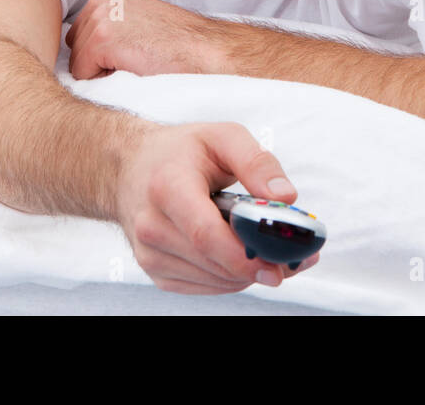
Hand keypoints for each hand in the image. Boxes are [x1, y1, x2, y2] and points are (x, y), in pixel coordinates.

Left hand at [65, 0, 220, 79]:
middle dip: (99, 63)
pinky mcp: (101, 40)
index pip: (81, 35)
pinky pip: (84, 77)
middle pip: (75, 49)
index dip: (103, 55)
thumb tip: (78, 52)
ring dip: (103, 73)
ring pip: (78, 65)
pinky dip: (105, 83)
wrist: (206, 53)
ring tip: (137, 63)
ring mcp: (99, 19)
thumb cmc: (178, 46)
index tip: (132, 51)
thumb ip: (111, 25)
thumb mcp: (139, 22)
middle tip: (136, 59)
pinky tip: (134, 69)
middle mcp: (100, 0)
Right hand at [114, 121, 321, 294]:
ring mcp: (150, 253)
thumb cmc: (179, 152)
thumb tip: (286, 198)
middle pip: (213, 262)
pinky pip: (205, 286)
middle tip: (296, 259)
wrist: (128, 167)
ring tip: (276, 254)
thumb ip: (257, 162)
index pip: (205, 233)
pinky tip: (245, 259)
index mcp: (167, 186)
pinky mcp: (155, 271)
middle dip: (259, 265)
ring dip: (249, 274)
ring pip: (214, 280)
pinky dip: (232, 278)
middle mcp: (152, 225)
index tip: (279, 263)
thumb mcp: (221, 137)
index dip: (244, 255)